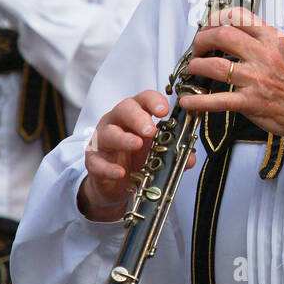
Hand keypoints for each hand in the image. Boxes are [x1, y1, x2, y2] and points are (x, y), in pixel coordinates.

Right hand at [80, 91, 195, 221]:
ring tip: (137, 144)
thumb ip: (173, 153)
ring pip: (108, 133)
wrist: (114, 184)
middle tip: (151, 130)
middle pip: (124, 109)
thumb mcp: (157, 154)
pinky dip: (109, 168)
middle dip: (138, 117)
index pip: (143, 99)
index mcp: (135, 114)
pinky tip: (121, 173)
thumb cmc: (137, 159)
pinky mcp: (93, 161)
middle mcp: (116, 122)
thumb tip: (190, 157)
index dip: (153, 101)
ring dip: (123, 139)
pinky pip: (97, 162)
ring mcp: (102, 141)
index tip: (164, 111)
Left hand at [176, 6, 283, 156]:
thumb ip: (263, 41)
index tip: (207, 26)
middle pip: (222, 35)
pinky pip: (218, 100)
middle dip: (201, 40)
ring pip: (214, 65)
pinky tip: (189, 102)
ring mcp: (256, 78)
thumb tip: (237, 33)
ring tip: (194, 70)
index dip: (215, 18)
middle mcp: (264, 55)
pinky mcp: (251, 102)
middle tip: (197, 48)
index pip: (238, 16)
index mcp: (272, 39)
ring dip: (197, 67)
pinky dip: (199, 102)